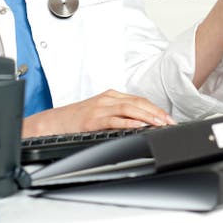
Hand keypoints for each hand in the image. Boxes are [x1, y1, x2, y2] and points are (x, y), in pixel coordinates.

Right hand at [21, 89, 176, 136]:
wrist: (52, 123)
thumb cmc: (76, 120)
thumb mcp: (99, 112)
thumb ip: (118, 115)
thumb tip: (140, 124)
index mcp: (110, 96)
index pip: (139, 99)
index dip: (155, 108)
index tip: (168, 118)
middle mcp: (107, 99)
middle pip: (138, 102)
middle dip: (156, 112)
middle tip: (170, 122)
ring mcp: (99, 108)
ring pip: (129, 108)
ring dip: (147, 116)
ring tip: (160, 123)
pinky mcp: (92, 120)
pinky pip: (114, 120)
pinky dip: (128, 122)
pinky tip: (139, 126)